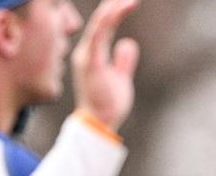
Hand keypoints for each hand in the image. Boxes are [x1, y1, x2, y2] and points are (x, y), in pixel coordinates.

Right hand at [72, 0, 140, 131]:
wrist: (99, 122)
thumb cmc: (107, 103)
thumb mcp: (120, 78)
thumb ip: (123, 61)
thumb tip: (127, 43)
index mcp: (93, 53)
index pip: (104, 27)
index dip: (115, 12)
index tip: (127, 0)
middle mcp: (87, 51)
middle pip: (101, 22)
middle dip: (113, 6)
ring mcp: (87, 56)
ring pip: (99, 26)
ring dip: (113, 11)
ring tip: (127, 1)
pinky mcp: (91, 64)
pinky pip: (97, 38)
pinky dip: (105, 23)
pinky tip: (114, 11)